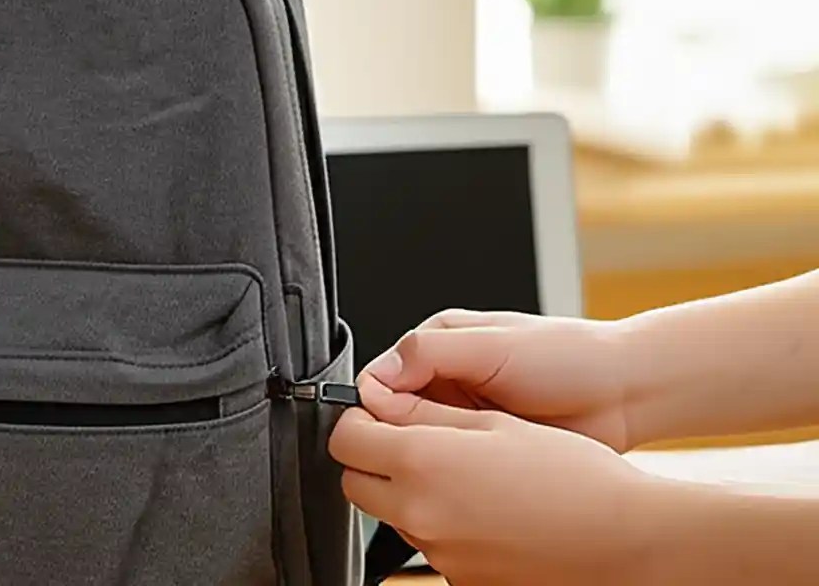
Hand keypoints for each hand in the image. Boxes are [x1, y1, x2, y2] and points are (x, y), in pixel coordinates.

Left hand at [330, 377, 661, 585]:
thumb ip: (424, 413)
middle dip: (373, 457)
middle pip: (356, 482)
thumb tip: (380, 402)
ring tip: (463, 475)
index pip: (346, 439)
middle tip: (411, 439)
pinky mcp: (458, 578)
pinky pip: (429, 543)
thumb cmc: (572, 475)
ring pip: (391, 513)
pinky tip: (483, 509)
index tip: (377, 413)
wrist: (624, 538)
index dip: (359, 419)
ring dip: (407, 491)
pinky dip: (441, 524)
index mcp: (422, 464)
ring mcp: (438, 552)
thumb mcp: (494, 423)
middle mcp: (420, 513)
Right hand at [369, 309, 635, 451]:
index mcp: (439, 342)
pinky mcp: (482, 447)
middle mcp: (445, 378)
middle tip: (413, 450)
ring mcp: (463, 415)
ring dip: (426, 455)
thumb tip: (377, 376)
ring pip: (419, 443)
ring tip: (442, 463)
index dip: (373, 405)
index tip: (378, 429)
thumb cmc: (569, 357)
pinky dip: (449, 472)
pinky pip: (450, 464)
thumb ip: (431, 352)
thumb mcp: (495, 344)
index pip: (381, 377)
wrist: (625, 393)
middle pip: (393, 414)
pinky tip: (459, 477)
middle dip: (398, 434)